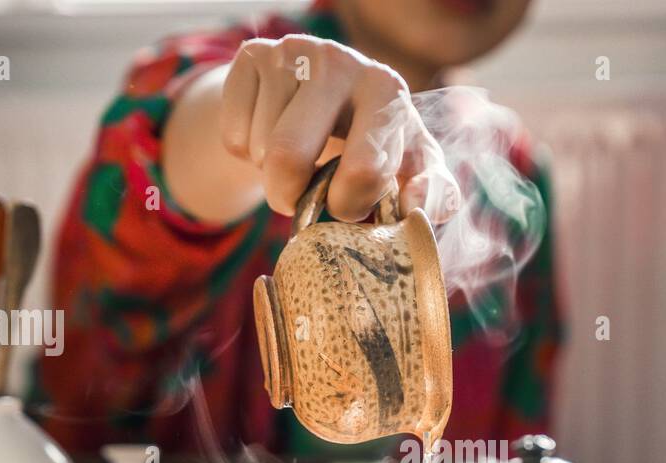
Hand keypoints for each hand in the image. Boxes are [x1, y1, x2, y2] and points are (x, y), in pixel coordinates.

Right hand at [220, 35, 459, 222]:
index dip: (348, 206)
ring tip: (297, 160)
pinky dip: (246, 156)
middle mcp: (340, 61)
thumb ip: (432, 194)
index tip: (345, 208)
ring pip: (257, 151)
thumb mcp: (412, 168)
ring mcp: (292, 52)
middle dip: (289, 198)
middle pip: (288, 158)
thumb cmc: (376, 144)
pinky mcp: (254, 55)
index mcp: (387, 90)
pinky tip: (270, 137)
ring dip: (270, 176)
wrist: (324, 101)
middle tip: (301, 201)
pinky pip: (233, 137)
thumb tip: (415, 207)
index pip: (362, 169)